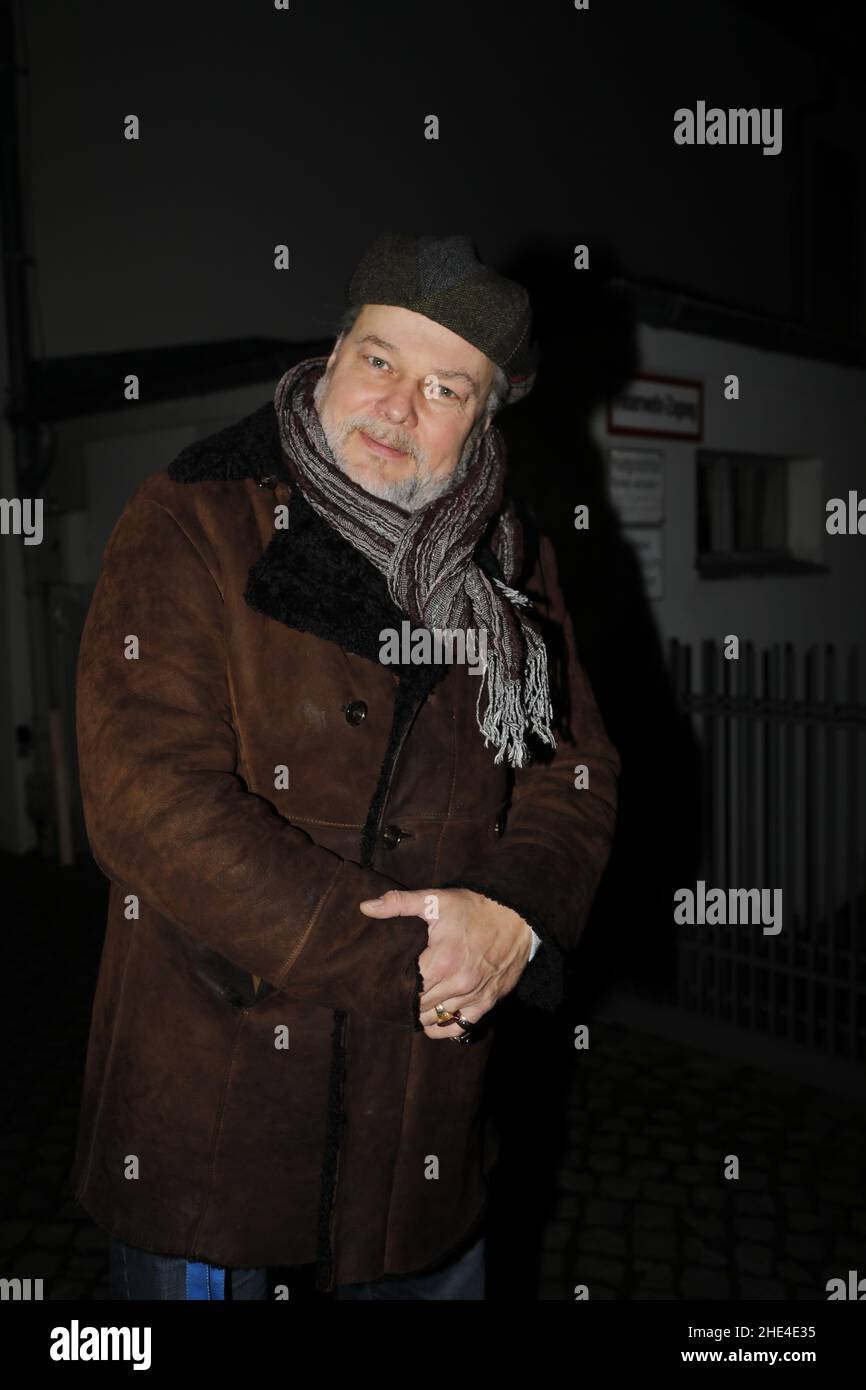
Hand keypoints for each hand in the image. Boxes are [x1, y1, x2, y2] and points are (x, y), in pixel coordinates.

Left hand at [359, 887, 532, 1039]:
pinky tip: (432, 1022)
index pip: (407, 988)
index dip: (393, 986)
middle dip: (405, 1001)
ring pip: (436, 1018)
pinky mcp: (487, 1002)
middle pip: (419, 1006)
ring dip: (422, 1014)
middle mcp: (457, 984)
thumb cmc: (474, 907)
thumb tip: (365, 907)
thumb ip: (399, 904)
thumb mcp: (436, 900)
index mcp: (441, 960)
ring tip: (411, 1004)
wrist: (517, 915)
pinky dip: (443, 1028)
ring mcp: (473, 996)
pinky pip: (459, 1026)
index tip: (385, 981)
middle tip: (394, 994)